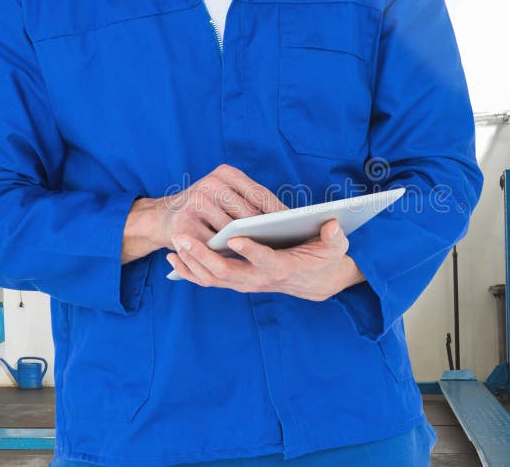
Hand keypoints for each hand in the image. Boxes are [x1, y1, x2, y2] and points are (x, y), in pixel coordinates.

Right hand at [122, 164, 286, 263]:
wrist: (161, 217)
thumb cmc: (203, 207)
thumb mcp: (224, 194)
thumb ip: (248, 202)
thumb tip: (285, 219)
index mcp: (225, 173)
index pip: (260, 194)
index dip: (279, 211)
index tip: (296, 226)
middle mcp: (211, 184)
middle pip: (249, 214)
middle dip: (266, 231)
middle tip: (287, 245)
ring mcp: (196, 204)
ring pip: (232, 232)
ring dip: (248, 245)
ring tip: (268, 256)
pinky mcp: (184, 227)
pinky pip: (213, 246)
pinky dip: (225, 254)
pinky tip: (240, 262)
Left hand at [166, 219, 365, 300]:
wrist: (314, 281)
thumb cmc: (323, 258)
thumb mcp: (335, 247)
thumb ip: (334, 238)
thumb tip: (333, 226)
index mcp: (282, 268)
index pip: (265, 261)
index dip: (251, 252)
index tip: (234, 237)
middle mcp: (260, 279)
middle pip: (227, 273)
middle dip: (202, 255)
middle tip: (183, 236)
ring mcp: (245, 283)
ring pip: (212, 279)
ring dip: (191, 262)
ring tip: (175, 243)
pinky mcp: (236, 283)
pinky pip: (207, 281)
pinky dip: (189, 271)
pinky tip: (174, 257)